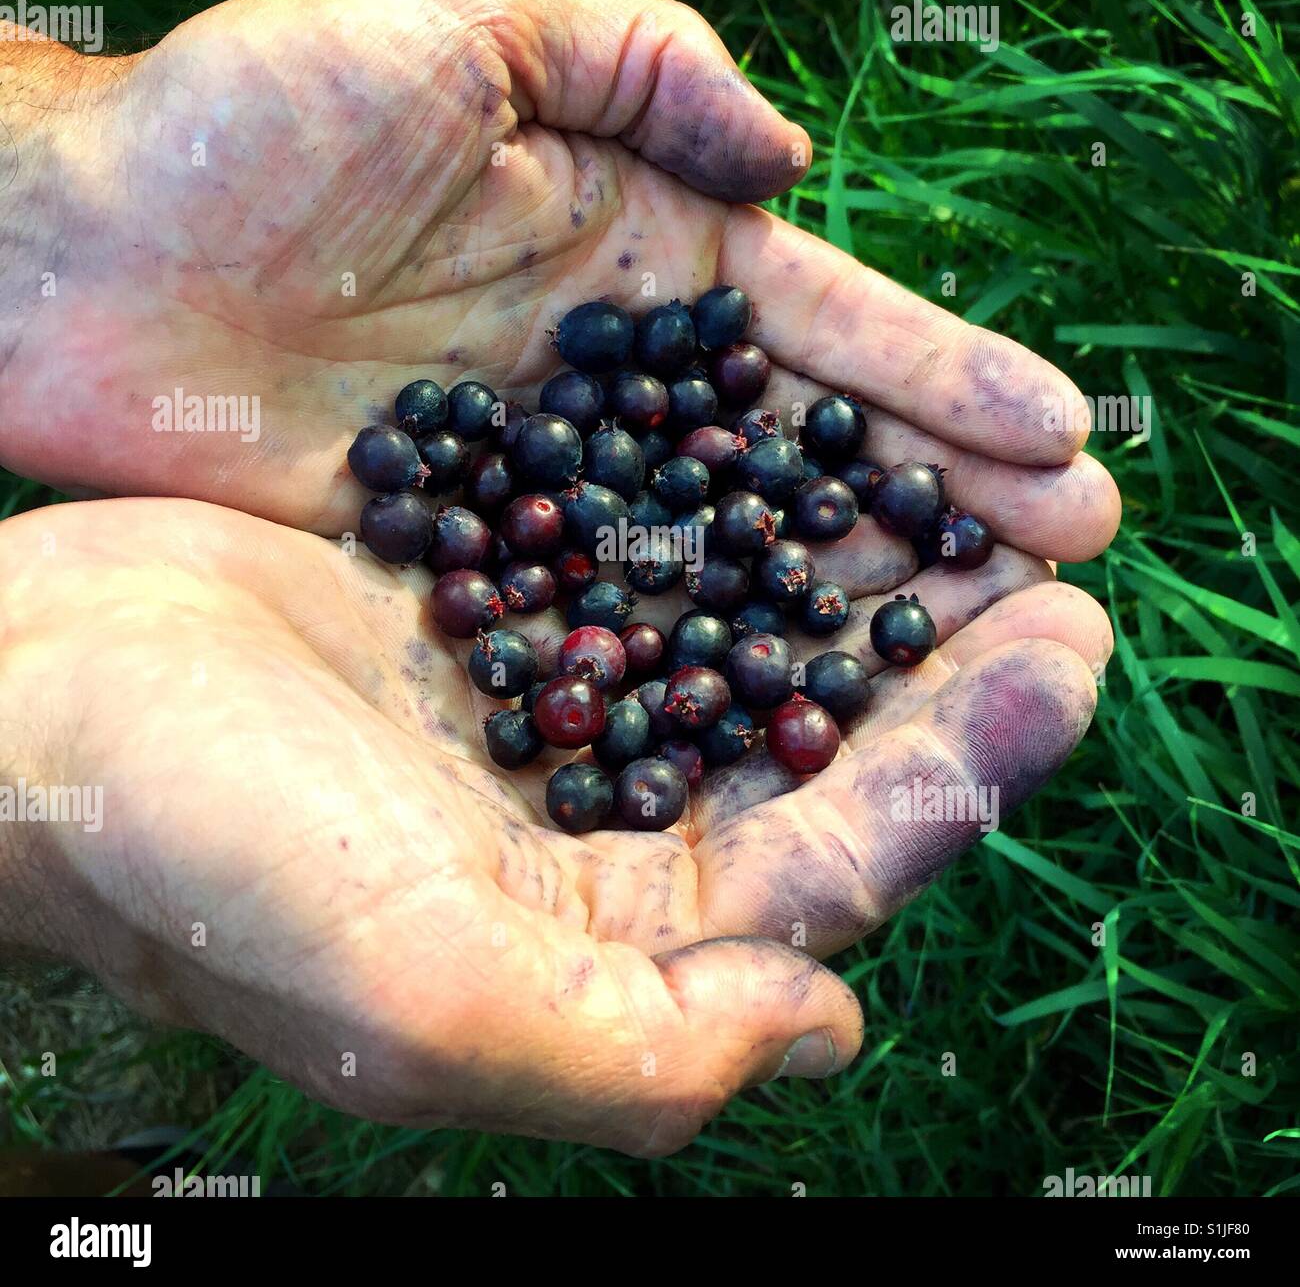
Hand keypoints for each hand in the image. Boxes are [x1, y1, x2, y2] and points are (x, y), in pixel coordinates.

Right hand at [0, 496, 1110, 1154]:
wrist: (34, 708)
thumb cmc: (201, 856)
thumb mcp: (415, 992)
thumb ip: (631, 1051)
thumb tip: (829, 1030)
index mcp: (608, 945)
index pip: (832, 867)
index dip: (960, 773)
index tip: (1066, 659)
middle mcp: (603, 834)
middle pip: (822, 751)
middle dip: (948, 669)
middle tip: (1069, 563)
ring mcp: (561, 716)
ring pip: (757, 648)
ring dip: (865, 576)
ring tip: (979, 490)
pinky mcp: (510, 616)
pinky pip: (661, 560)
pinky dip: (741, 513)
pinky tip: (810, 444)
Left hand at [1, 0, 1116, 569]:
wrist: (77, 259)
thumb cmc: (246, 118)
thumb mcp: (457, 21)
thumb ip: (636, 59)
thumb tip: (791, 157)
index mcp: (631, 248)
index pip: (816, 323)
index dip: (938, 381)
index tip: (1061, 439)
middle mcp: (614, 378)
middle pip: (798, 451)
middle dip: (936, 500)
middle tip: (1069, 563)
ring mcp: (551, 481)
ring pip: (723, 545)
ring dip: (848, 594)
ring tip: (979, 639)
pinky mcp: (474, 559)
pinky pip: (609, 609)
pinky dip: (696, 650)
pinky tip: (791, 700)